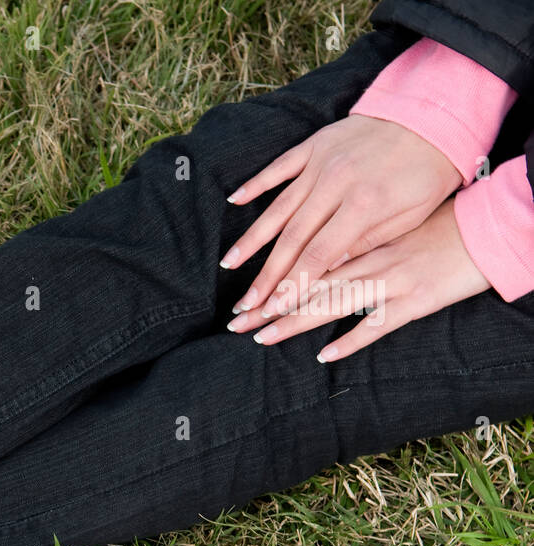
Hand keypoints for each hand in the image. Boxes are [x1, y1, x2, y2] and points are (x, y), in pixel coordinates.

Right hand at [221, 115, 462, 325]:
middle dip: (266, 274)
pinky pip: (279, 167)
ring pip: (278, 207)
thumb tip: (326, 271)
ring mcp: (322, 162)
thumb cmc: (429, 174)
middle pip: (292, 238)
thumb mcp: (409, 217)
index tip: (273, 309)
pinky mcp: (315, 144)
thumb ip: (365, 242)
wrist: (436, 116)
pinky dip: (255, 184)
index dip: (293, 285)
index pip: (319, 256)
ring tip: (229, 263)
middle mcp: (335, 184)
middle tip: (245, 302)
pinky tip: (234, 201)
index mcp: (363, 205)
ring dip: (252, 239)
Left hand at [243, 197, 490, 361]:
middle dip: (271, 305)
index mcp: (365, 240)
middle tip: (237, 322)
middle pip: (311, 285)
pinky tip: (325, 355)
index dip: (274, 282)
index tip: (245, 298)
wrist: (490, 229)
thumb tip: (321, 261)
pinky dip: (351, 340)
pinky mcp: (417, 302)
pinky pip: (379, 325)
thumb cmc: (442, 226)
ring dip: (297, 322)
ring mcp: (394, 281)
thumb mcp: (393, 226)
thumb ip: (358, 243)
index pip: (309, 264)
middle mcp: (372, 260)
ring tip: (263, 337)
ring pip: (336, 303)